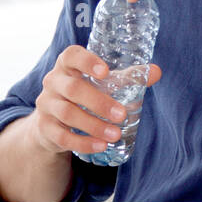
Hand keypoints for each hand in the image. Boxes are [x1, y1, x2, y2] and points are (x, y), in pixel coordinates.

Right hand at [27, 44, 162, 154]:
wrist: (53, 122)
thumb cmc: (84, 93)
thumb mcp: (102, 83)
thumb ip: (128, 77)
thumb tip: (156, 71)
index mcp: (67, 65)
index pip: (71, 56)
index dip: (87, 61)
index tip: (105, 71)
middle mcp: (53, 82)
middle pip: (73, 88)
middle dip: (99, 102)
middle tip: (122, 115)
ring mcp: (46, 105)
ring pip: (68, 114)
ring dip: (93, 125)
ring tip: (115, 135)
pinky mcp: (45, 128)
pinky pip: (62, 136)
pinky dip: (82, 142)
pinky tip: (100, 146)